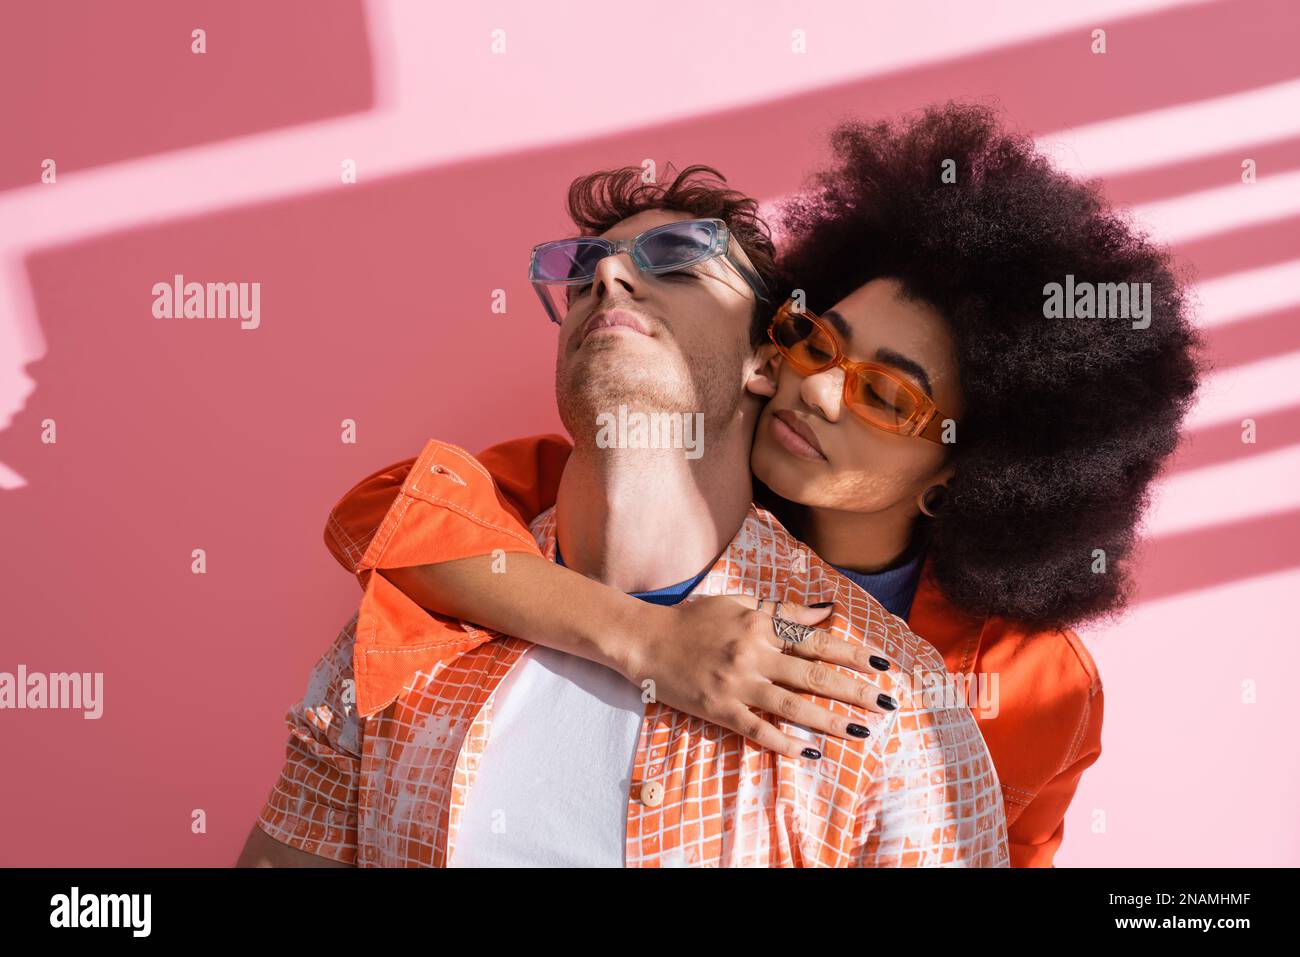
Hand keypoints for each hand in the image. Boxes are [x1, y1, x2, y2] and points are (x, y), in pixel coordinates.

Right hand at [618, 594, 896, 759]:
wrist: (645, 640)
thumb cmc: (692, 619)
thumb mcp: (738, 603)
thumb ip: (783, 609)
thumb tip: (826, 610)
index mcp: (760, 625)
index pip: (817, 641)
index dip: (854, 653)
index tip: (883, 665)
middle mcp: (753, 653)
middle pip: (814, 675)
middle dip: (855, 691)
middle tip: (886, 703)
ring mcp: (736, 684)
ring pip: (793, 706)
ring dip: (831, 721)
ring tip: (861, 732)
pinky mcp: (719, 709)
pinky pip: (757, 729)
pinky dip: (785, 743)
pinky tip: (809, 753)